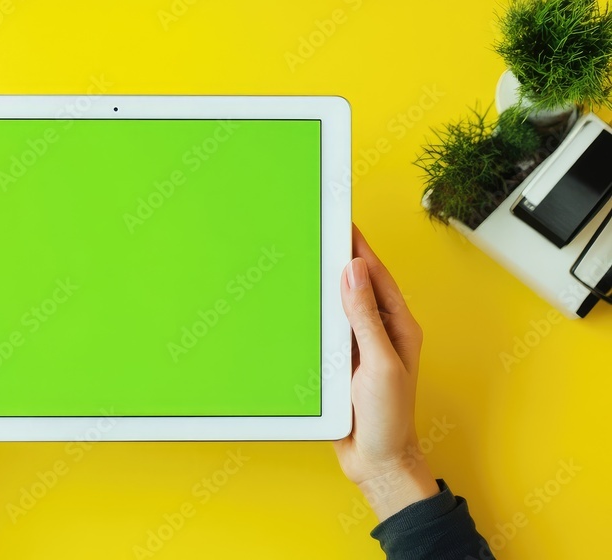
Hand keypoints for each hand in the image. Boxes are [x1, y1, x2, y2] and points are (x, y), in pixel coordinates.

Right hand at [333, 225, 438, 520]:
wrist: (377, 460)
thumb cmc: (390, 418)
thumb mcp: (379, 364)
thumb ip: (365, 318)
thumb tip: (354, 272)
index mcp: (399, 327)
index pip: (376, 276)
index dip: (359, 248)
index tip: (342, 224)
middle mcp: (380, 333)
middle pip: (357, 286)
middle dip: (339, 259)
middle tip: (317, 233)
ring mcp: (359, 347)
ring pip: (339, 306)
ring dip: (323, 286)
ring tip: (304, 260)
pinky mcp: (340, 363)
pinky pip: (325, 331)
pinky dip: (313, 315)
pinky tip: (298, 305)